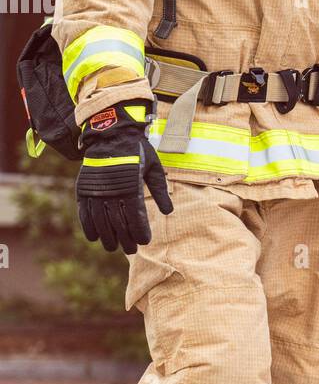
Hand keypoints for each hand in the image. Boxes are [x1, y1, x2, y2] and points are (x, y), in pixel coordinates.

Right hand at [76, 100, 172, 254]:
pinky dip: (88, 226)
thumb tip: (168, 212)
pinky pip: (84, 212)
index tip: (145, 242)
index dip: (140, 231)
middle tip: (131, 249)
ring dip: (107, 236)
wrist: (111, 134)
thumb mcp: (153, 167)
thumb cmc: (137, 151)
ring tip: (113, 247)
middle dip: (125, 239)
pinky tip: (94, 237)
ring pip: (101, 221)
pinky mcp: (84, 188)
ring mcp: (96, 190)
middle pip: (119, 222)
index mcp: (131, 186)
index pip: (136, 216)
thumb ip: (160, 190)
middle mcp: (112, 190)